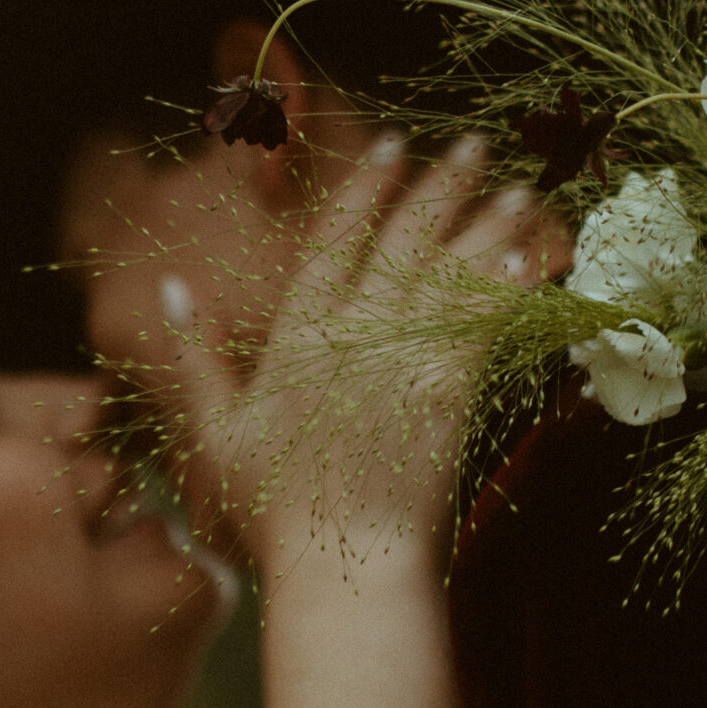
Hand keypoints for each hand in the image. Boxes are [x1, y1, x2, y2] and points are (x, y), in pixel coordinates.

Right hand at [175, 134, 557, 573]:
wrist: (342, 564)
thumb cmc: (274, 510)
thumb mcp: (215, 428)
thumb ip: (195, 353)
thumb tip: (172, 287)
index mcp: (298, 335)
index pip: (335, 238)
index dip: (367, 187)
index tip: (393, 143)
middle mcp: (353, 333)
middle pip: (404, 240)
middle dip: (440, 187)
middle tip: (473, 145)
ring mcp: (404, 359)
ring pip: (453, 274)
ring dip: (490, 227)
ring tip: (523, 190)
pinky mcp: (450, 391)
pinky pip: (485, 323)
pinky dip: (509, 286)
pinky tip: (534, 256)